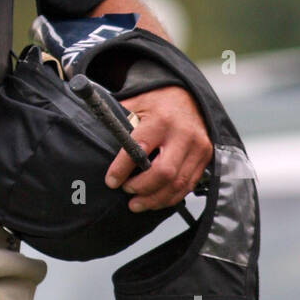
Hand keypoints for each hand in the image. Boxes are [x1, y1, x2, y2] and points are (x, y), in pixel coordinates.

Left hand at [104, 85, 211, 211]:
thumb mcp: (136, 103)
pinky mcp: (205, 157)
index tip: (111, 181)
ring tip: (136, 203)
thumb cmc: (157, 102)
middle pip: (163, 173)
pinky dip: (169, 197)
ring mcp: (198, 147)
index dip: (122, 169)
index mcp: (161, 120)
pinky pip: (187, 186)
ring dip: (154, 199)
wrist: (190, 96)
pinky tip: (154, 200)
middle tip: (126, 191)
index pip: (140, 150)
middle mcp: (183, 134)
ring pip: (176, 184)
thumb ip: (119, 121)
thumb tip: (94, 137)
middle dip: (141, 188)